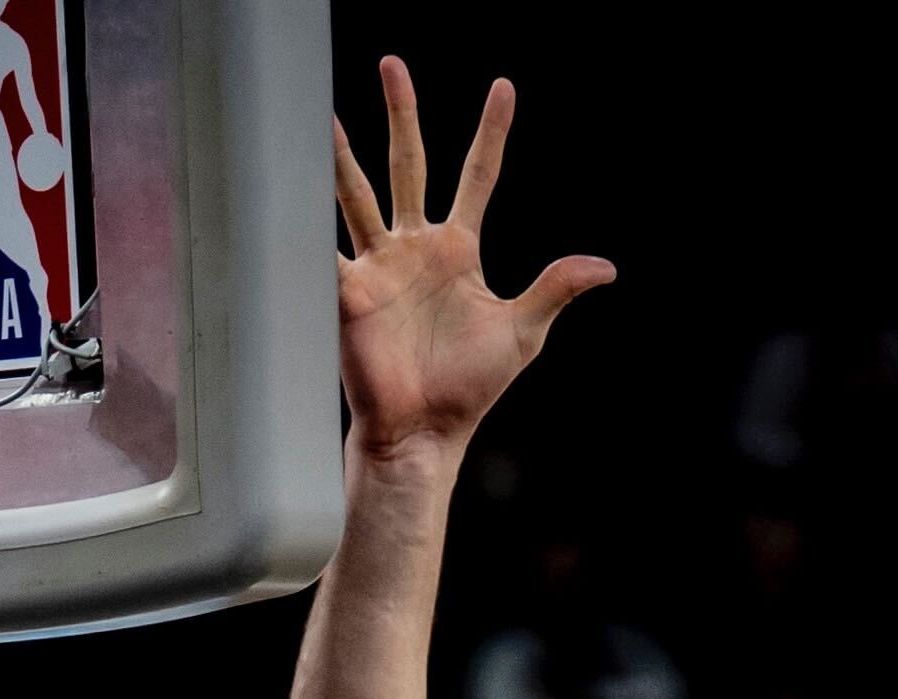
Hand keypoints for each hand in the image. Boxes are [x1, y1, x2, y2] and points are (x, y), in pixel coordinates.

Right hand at [335, 66, 611, 467]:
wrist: (421, 435)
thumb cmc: (467, 391)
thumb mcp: (522, 333)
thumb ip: (555, 288)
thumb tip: (606, 268)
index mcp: (458, 250)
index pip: (477, 177)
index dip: (490, 133)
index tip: (502, 88)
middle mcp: (414, 249)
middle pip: (407, 163)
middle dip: (401, 114)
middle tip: (390, 64)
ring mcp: (378, 268)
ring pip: (357, 194)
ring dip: (340, 155)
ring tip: (322, 115)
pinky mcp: (349, 293)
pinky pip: (327, 250)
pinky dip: (308, 225)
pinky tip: (291, 189)